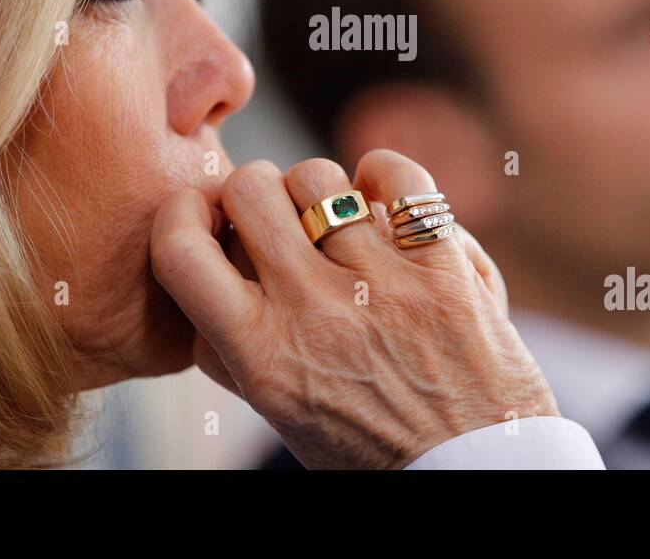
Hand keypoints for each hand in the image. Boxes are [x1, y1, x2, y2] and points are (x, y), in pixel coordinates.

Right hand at [150, 148, 559, 468]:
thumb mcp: (277, 409)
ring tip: (335, 218)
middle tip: (274, 218)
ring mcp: (383, 286)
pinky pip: (399, 178)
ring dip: (319, 189)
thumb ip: (230, 347)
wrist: (471, 475)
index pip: (179, 250)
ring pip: (319, 177)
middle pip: (250, 189)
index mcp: (261, 354)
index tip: (203, 217)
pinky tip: (380, 200)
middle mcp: (315, 312)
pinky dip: (383, 175)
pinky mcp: (442, 269)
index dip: (179, 213)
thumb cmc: (368, 445)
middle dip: (253, 192)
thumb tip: (210, 266)